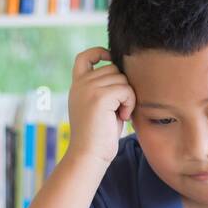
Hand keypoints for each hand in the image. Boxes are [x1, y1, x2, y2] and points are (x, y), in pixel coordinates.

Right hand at [66, 46, 134, 167]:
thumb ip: (105, 88)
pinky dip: (129, 103)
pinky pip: (126, 89)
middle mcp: (80, 84)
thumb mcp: (100, 106)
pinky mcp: (99, 97)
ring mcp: (88, 88)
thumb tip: (125, 71)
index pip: (84, 57)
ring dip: (127, 96)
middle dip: (122, 87)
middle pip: (114, 68)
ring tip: (120, 114)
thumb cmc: (100, 135)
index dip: (99, 52)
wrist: (89, 155)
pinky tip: (123, 117)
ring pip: (122, 78)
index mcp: (77, 85)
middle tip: (119, 108)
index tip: (110, 59)